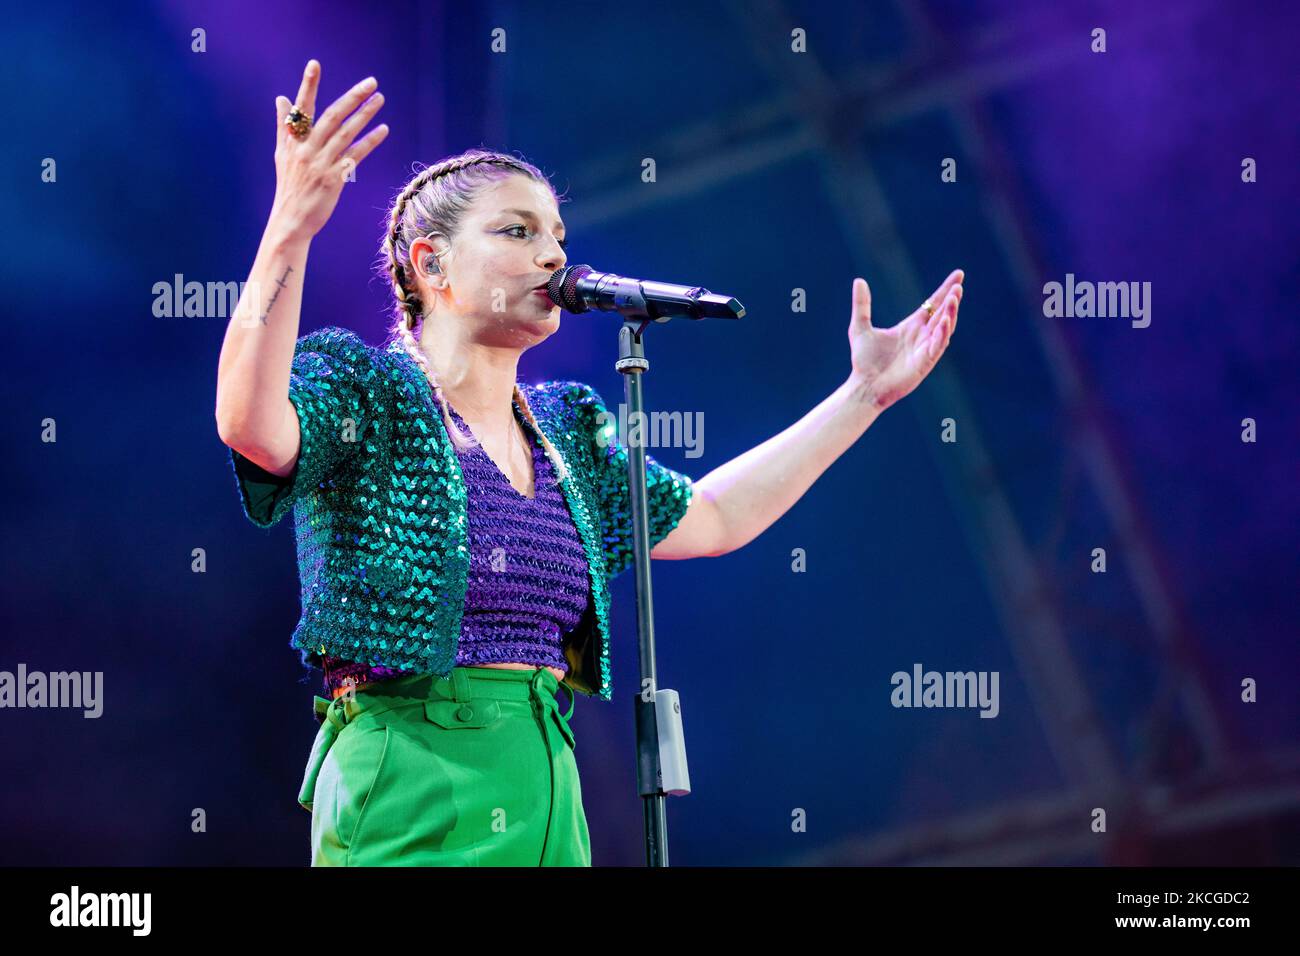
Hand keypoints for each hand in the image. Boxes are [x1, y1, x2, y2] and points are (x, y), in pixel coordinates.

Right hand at [269, 60, 389, 242]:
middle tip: (370, 82)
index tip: (314, 64)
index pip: (301, 108)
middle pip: (331, 116)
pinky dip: (368, 142)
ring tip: (379, 99)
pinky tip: (382, 130)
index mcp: (292, 140)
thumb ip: (283, 125)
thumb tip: (281, 98)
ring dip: (365, 115)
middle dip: (351, 97)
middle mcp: (305, 149)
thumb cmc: (289, 186)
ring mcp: (320, 164)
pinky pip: (354, 156)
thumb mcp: (282, 154)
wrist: (290, 221)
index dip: (307, 86)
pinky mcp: (333, 179)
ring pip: (345, 133)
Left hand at [846, 269, 963, 410]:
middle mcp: (922, 336)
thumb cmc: (864, 361)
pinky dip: (942, 333)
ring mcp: (925, 349)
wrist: (864, 386)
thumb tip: (858, 280)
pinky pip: (937, 346)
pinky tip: (945, 320)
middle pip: (943, 313)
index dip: (945, 290)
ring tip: (954, 297)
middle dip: (952, 299)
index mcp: (911, 326)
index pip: (933, 304)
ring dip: (951, 313)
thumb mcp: (860, 328)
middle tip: (958, 285)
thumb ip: (862, 305)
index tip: (958, 275)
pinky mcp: (924, 363)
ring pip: (944, 328)